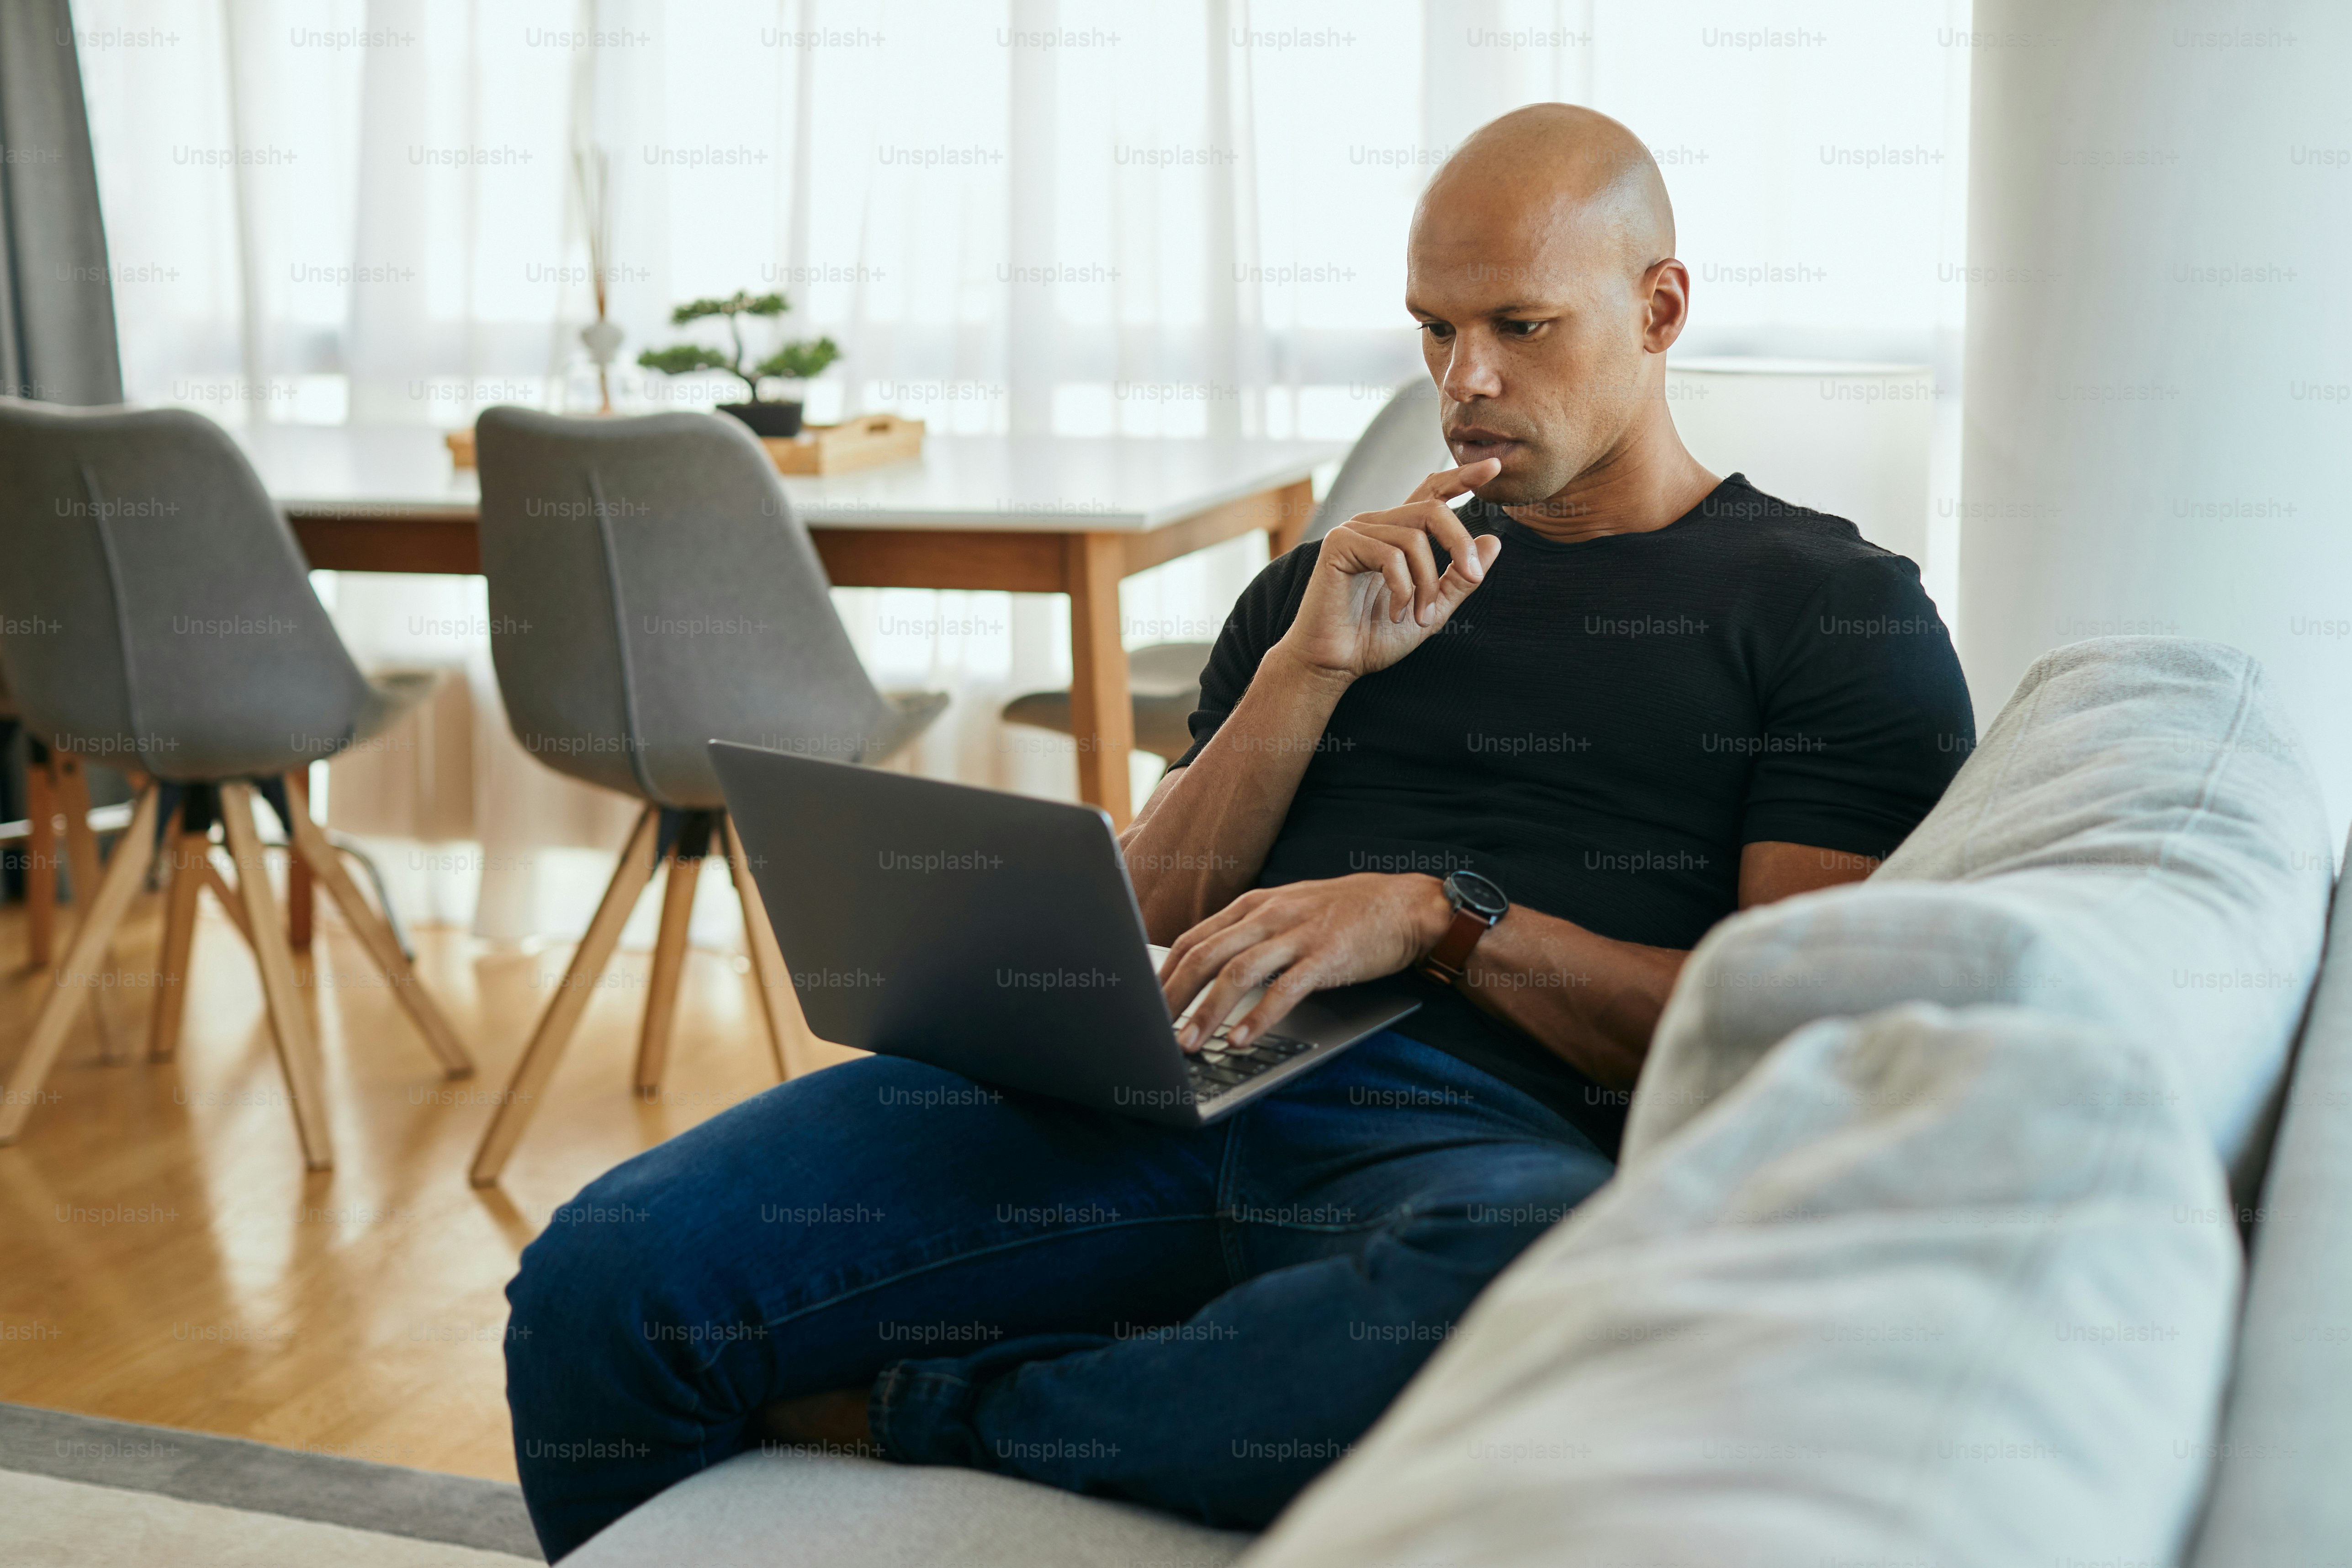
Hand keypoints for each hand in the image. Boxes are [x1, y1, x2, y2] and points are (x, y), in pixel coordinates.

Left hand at [1158, 874, 1451, 1051]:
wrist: (1407, 904)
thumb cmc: (1346, 913)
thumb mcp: (1288, 910)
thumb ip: (1250, 933)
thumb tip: (1208, 965)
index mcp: (1255, 905)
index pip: (1195, 937)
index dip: (1164, 971)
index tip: (1143, 1001)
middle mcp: (1270, 916)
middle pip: (1206, 953)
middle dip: (1173, 994)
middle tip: (1150, 1027)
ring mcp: (1298, 935)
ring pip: (1238, 973)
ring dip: (1208, 1011)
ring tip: (1187, 1043)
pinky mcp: (1327, 957)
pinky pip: (1286, 990)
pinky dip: (1259, 1017)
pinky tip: (1241, 1040)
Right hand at [1271, 459, 1504, 685]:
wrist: (1334, 663)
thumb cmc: (1375, 637)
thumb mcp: (1433, 608)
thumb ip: (1460, 578)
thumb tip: (1494, 541)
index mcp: (1396, 534)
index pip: (1431, 493)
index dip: (1461, 477)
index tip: (1494, 466)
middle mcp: (1375, 525)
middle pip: (1433, 509)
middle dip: (1459, 543)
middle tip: (1473, 578)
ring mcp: (1354, 531)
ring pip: (1414, 538)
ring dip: (1426, 584)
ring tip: (1420, 617)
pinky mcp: (1338, 544)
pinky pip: (1389, 556)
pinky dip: (1402, 589)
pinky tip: (1396, 613)